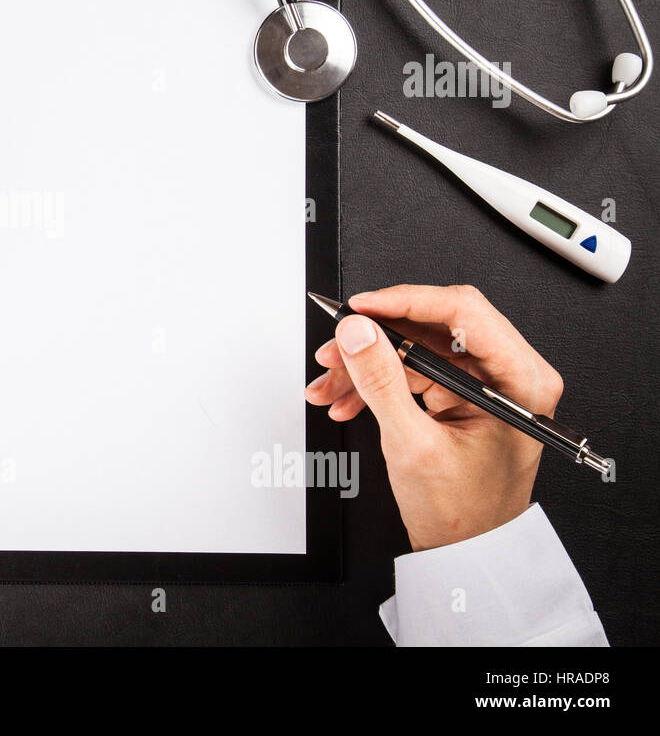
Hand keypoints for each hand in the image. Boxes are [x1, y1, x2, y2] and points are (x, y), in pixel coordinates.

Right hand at [304, 284, 561, 550]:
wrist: (467, 549)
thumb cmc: (466, 512)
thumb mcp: (415, 445)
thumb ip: (383, 383)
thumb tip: (359, 333)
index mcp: (520, 379)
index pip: (462, 311)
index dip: (404, 301)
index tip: (360, 308)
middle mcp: (508, 373)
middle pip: (432, 324)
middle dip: (375, 338)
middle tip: (337, 347)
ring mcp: (482, 381)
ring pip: (413, 345)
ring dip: (366, 363)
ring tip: (331, 382)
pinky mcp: (459, 392)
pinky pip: (410, 369)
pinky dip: (374, 381)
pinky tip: (347, 397)